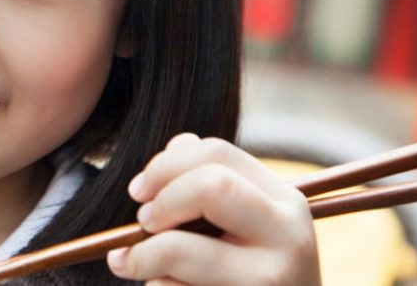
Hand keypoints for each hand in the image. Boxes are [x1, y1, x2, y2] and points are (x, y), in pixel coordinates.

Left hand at [106, 133, 320, 285]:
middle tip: (143, 223)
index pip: (216, 154)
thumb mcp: (249, 225)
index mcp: (286, 201)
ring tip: (128, 263)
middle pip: (208, 186)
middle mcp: (288, 236)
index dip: (164, 166)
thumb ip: (214, 183)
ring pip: (177, 249)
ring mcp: (270, 280)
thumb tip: (177, 145)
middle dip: (161, 202)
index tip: (139, 190)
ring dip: (140, 256)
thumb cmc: (255, 273)